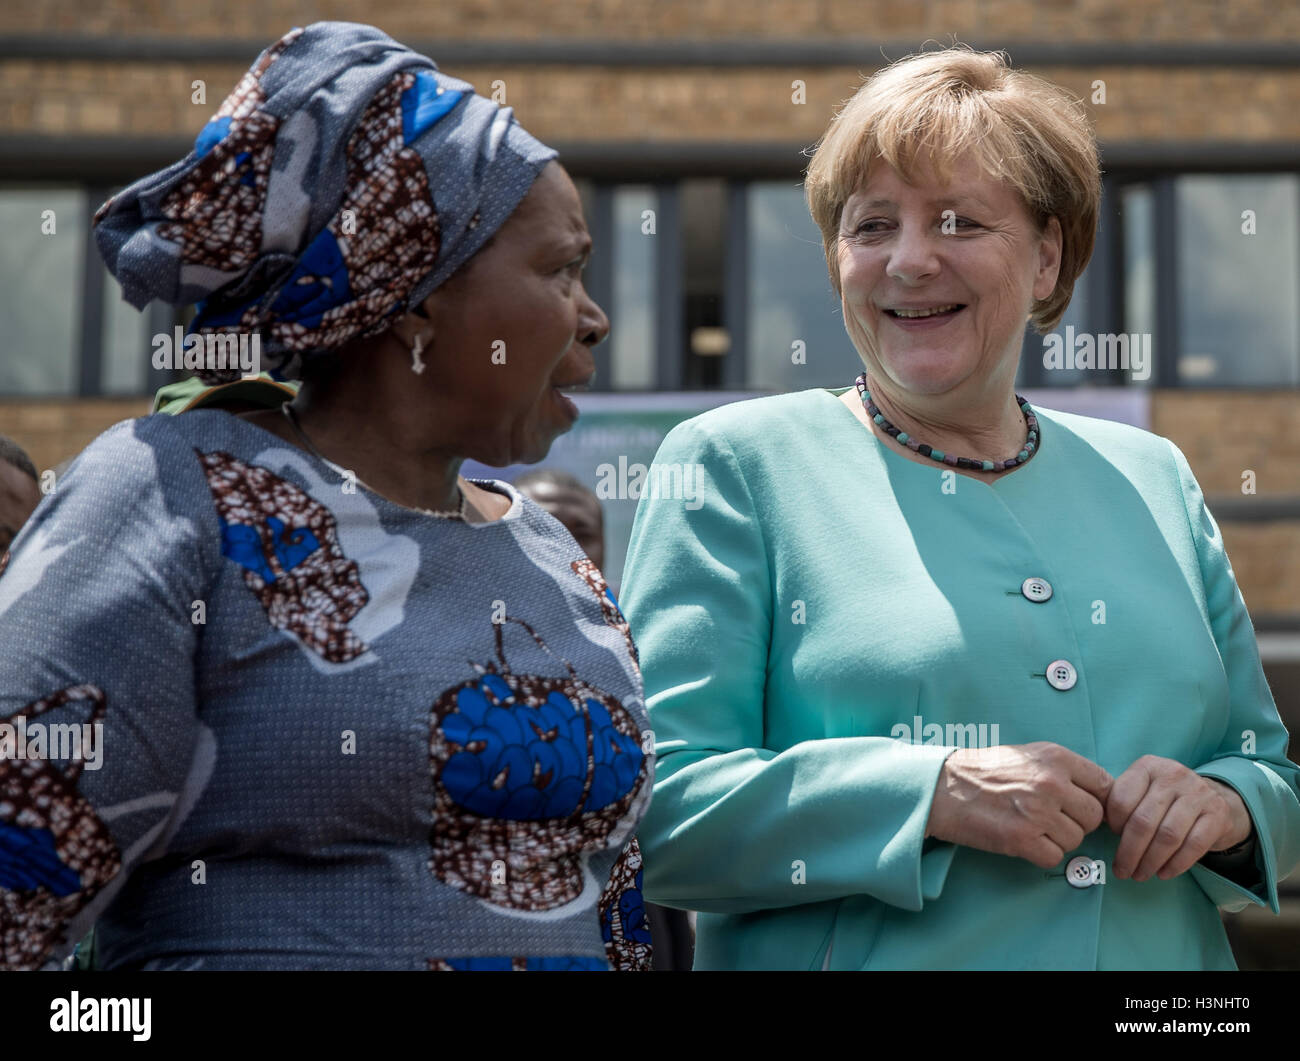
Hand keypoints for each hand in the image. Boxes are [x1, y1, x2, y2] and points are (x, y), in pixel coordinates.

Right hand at [925, 742, 1112, 869]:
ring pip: (1076, 840)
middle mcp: (1051, 783)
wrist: (943, 787)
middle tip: (1053, 820)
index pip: (1105, 785)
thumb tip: (1097, 793)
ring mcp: (1037, 812)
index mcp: (1056, 758)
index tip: (1083, 807)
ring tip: (1033, 827)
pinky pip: (1054, 857)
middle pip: (1094, 817)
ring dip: (1058, 840)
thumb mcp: (1027, 754)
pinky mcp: (1021, 839)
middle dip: (1078, 822)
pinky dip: (1042, 854)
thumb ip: (1063, 770)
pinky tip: (1025, 841)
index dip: (1098, 800)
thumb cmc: (984, 770)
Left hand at [1105, 756, 1251, 881]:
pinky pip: (1194, 845)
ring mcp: (1199, 793)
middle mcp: (1173, 775)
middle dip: (1129, 852)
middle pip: (1143, 821)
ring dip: (1150, 861)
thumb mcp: (1142, 790)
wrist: (1214, 798)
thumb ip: (1121, 802)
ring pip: (1168, 835)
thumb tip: (1096, 825)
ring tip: (1140, 875)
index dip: (1114, 825)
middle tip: (1122, 871)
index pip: (1122, 799)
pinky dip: (1176, 864)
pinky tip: (1164, 873)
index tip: (1113, 839)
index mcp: (1148, 766)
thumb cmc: (1165, 799)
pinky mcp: (1218, 814)